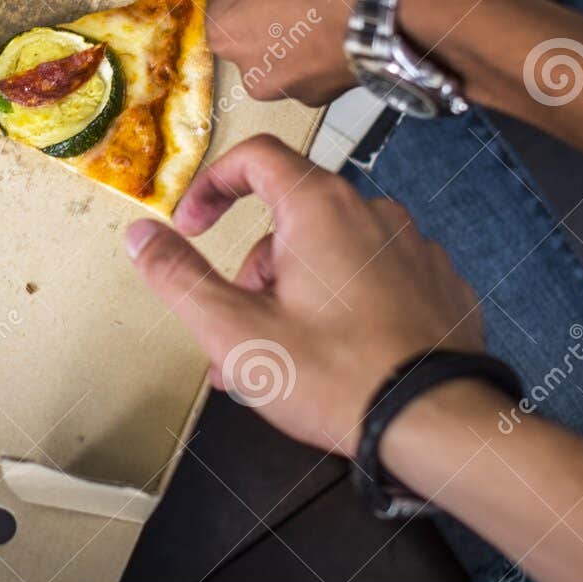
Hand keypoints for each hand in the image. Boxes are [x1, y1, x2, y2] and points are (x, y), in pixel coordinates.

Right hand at [126, 135, 482, 456]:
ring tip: (286, 356)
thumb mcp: (234, 331)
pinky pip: (378, 277)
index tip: (193, 224)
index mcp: (320, 207)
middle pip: (292, 215)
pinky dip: (349, 303)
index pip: (256, 157)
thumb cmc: (339, 376)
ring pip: (334, 251)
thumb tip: (142, 236)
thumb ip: (179, 276)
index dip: (213, 184)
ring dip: (299, 289)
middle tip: (239, 326)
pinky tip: (340, 354)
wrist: (437, 424)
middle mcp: (373, 212)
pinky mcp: (440, 284)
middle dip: (255, 267)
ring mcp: (414, 247)